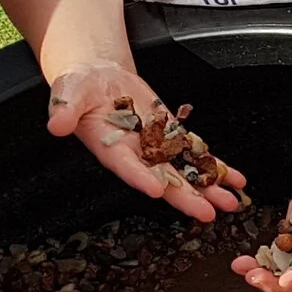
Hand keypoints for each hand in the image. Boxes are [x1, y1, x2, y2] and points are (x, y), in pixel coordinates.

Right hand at [46, 60, 244, 221]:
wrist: (96, 79)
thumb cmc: (78, 88)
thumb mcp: (68, 93)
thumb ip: (64, 109)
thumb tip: (55, 124)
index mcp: (108, 148)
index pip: (126, 166)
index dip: (141, 179)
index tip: (157, 190)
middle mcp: (135, 154)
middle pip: (162, 179)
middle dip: (185, 196)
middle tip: (206, 213)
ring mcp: (156, 148)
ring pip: (185, 172)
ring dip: (208, 187)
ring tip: (230, 203)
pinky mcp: (172, 136)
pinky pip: (196, 155)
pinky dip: (217, 166)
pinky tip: (236, 179)